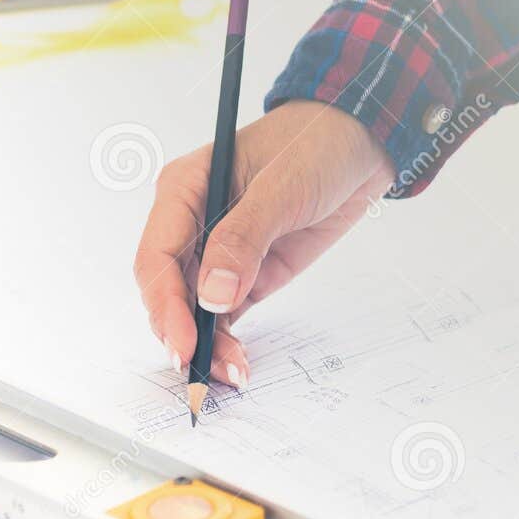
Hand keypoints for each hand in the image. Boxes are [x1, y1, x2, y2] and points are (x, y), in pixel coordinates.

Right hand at [134, 100, 392, 385]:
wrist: (361, 144)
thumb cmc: (316, 145)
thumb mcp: (283, 187)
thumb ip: (245, 239)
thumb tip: (212, 294)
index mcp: (183, 190)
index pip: (157, 257)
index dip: (165, 304)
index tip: (184, 342)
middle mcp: (192, 223)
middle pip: (168, 290)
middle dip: (182, 332)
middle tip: (202, 371)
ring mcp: (217, 252)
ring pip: (194, 310)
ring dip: (206, 344)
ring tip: (231, 373)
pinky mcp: (246, 273)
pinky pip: (223, 314)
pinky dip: (226, 340)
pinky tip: (236, 362)